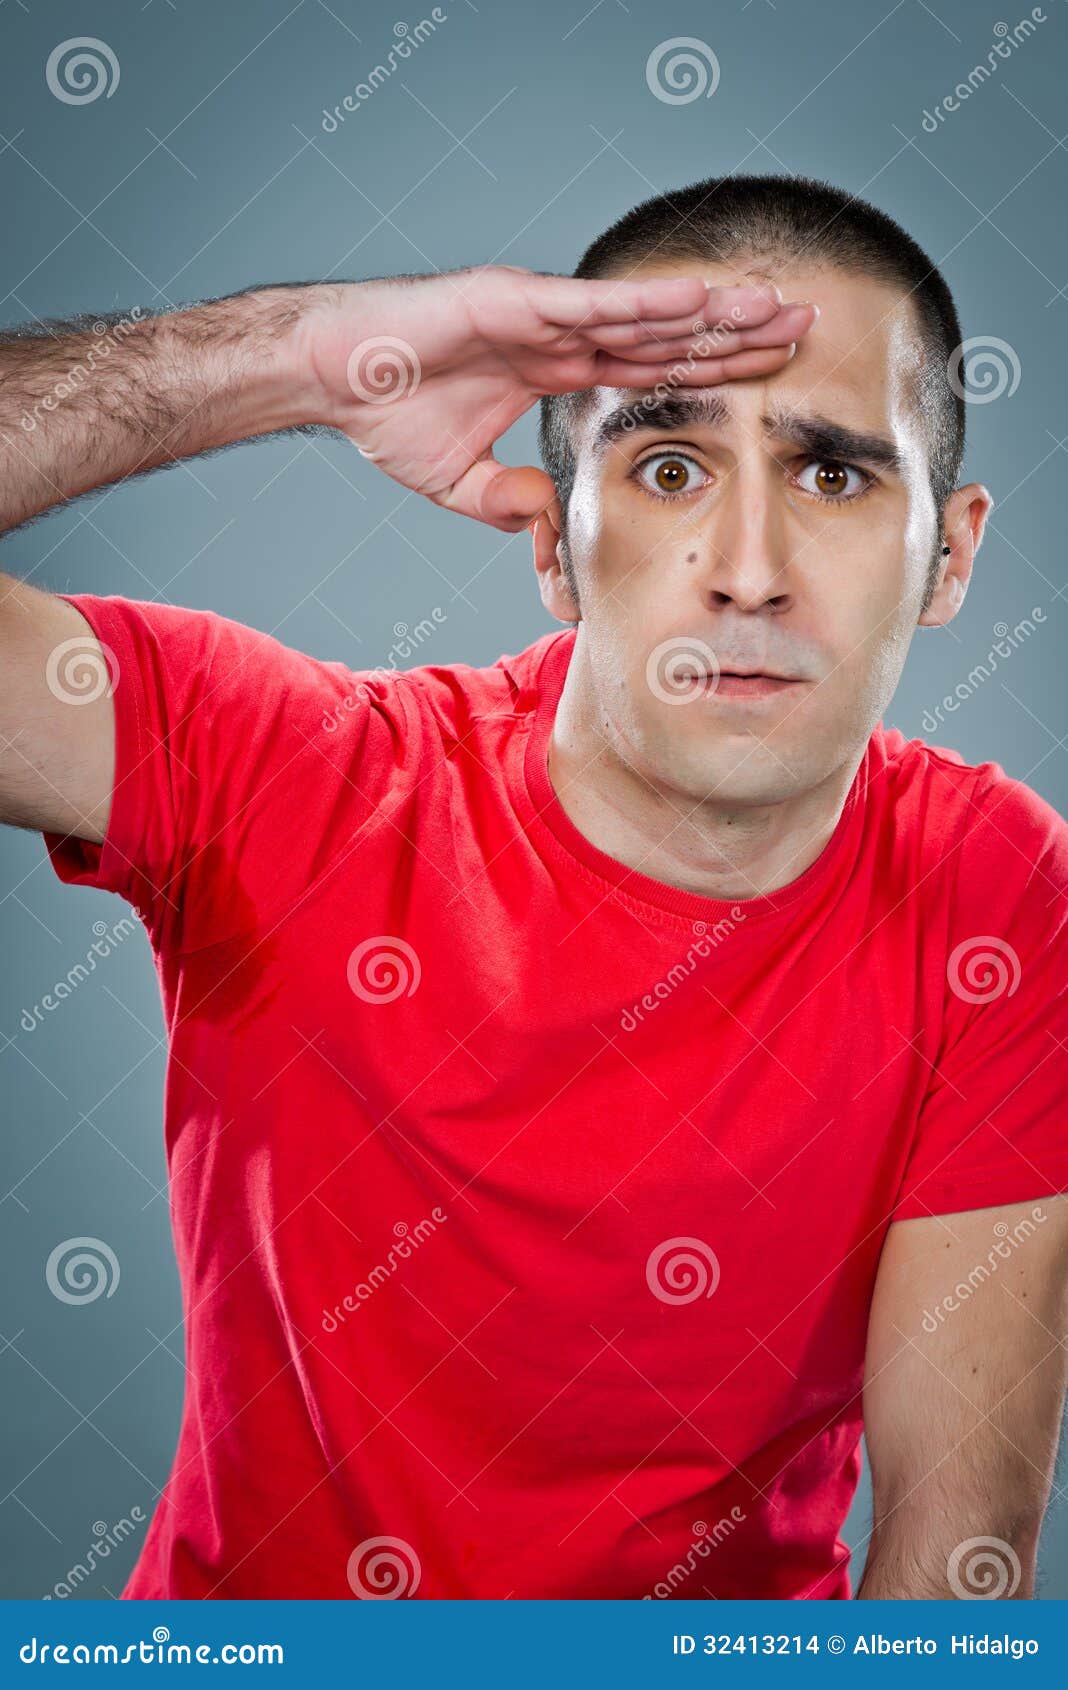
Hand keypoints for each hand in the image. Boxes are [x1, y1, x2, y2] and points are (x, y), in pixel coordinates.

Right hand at [306, 265, 816, 532]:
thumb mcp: (458, 479)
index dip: (711, 369)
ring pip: (642, 313)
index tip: (769, 370)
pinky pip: (590, 306)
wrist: (330, 375)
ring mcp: (540, 313)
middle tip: (805, 325)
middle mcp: (559, 334)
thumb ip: (507, 500)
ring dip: (711, 310)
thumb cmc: (385, 414)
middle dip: (735, 331)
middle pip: (666, 335)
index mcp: (553, 368)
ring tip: (775, 306)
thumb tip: (543, 517)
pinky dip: (642, 305)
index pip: (651, 370)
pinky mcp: (511, 302)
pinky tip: (697, 301)